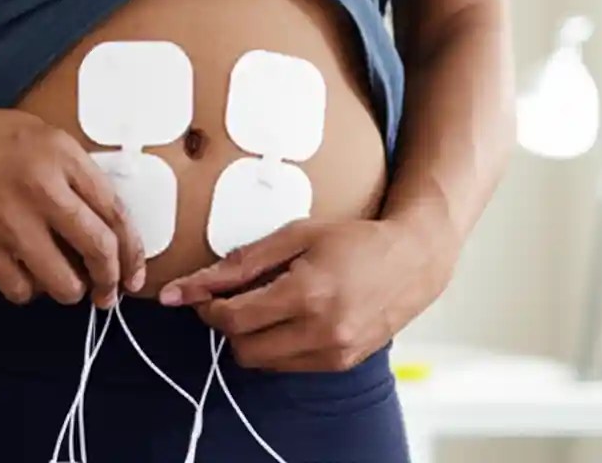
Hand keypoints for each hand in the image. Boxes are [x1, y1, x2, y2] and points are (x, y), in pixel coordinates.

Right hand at [0, 100, 144, 307]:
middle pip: (99, 250)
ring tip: (68, 284)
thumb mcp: (45, 136)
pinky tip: (27, 276)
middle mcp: (42, 191)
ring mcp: (10, 222)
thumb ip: (78, 173)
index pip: (116, 212)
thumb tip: (106, 220)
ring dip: (72, 290)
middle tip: (111, 292)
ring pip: (63, 282)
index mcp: (63, 159)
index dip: (133, 249)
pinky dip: (29, 290)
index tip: (133, 269)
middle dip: (112, 280)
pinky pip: (20, 289)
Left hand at [159, 217, 455, 371]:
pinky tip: (292, 318)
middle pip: (241, 347)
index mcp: (307, 294)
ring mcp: (333, 353)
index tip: (202, 291)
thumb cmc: (355, 240)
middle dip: (228, 323)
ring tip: (268, 304)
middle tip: (235, 297)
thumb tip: (187, 286)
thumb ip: (241, 262)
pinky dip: (277, 346)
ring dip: (251, 337)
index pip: (233, 318)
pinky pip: (287, 366)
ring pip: (261, 363)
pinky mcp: (341, 364)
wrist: (413, 261)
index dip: (207, 305)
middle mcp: (321, 331)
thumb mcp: (296, 235)